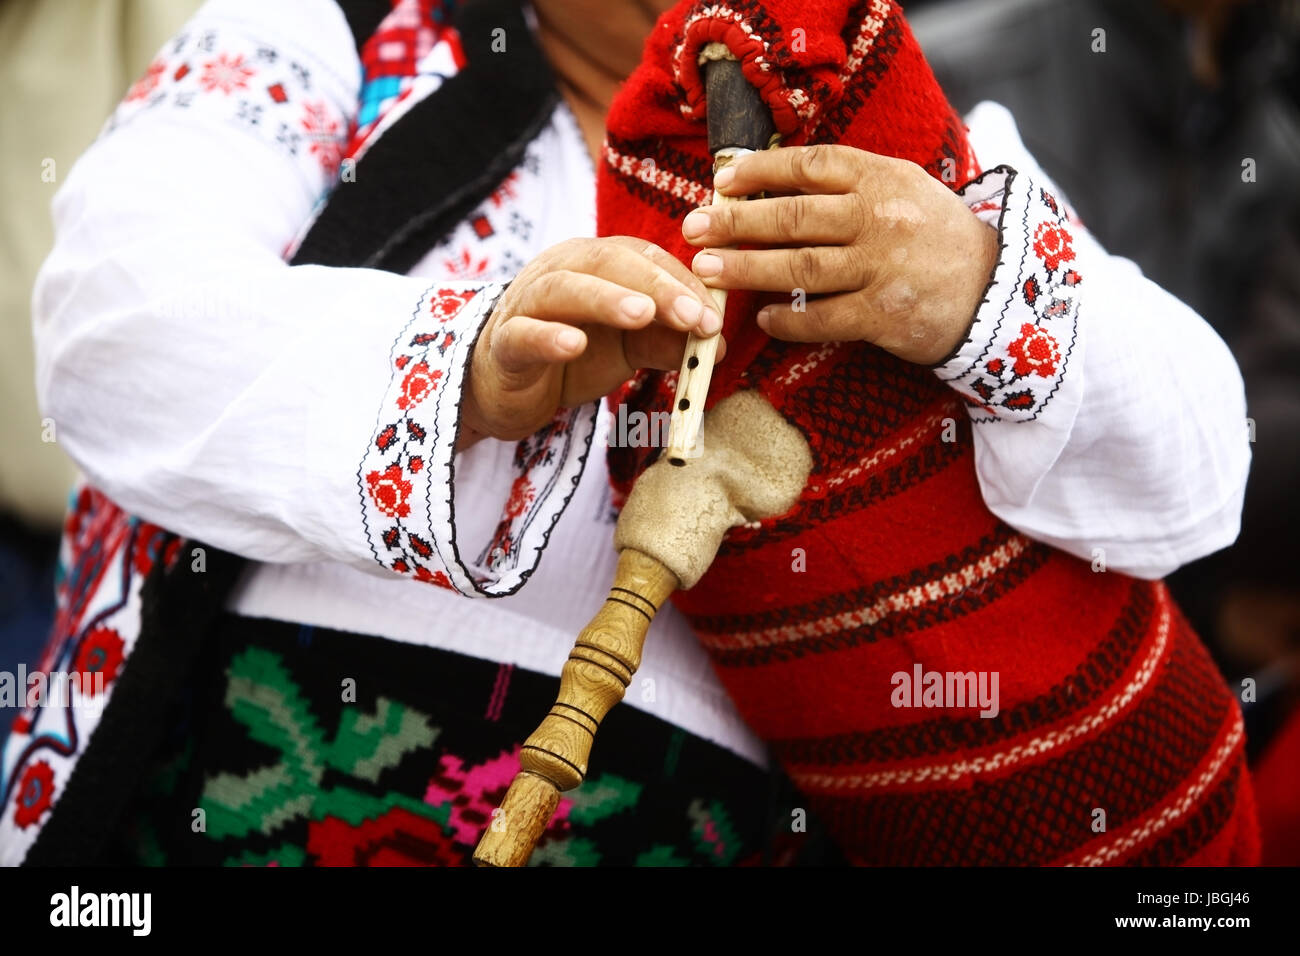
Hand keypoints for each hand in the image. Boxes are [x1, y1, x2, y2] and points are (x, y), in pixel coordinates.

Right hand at [463, 236, 722, 442]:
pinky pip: (523, 334)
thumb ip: (667, 340)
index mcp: (596, 263)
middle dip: (656, 287)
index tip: (715, 317)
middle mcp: (561, 271)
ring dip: (606, 299)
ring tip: (642, 315)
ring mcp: (528, 303)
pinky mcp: (505, 343)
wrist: (507, 384)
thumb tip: (715, 343)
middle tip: (693, 317)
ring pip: (565, 288)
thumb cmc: (574, 353)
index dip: (683, 283)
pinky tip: (573, 345)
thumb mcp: (629, 346)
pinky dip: (547, 336)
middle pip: (609, 262)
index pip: (645, 258)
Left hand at [681, 145, 999, 364]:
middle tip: (694, 228)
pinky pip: (822, 318)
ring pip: (799, 267)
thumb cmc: (935, 236)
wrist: (996, 290)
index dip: (760, 172)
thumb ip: (849, 183)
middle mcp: (879, 218)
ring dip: (747, 268)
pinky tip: (763, 318)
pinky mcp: (883, 315)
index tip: (720, 182)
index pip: (810, 166)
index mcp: (882, 178)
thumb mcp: (903, 189)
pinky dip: (787, 319)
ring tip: (709, 269)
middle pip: (794, 217)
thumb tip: (773, 184)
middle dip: (736, 222)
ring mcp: (881, 268)